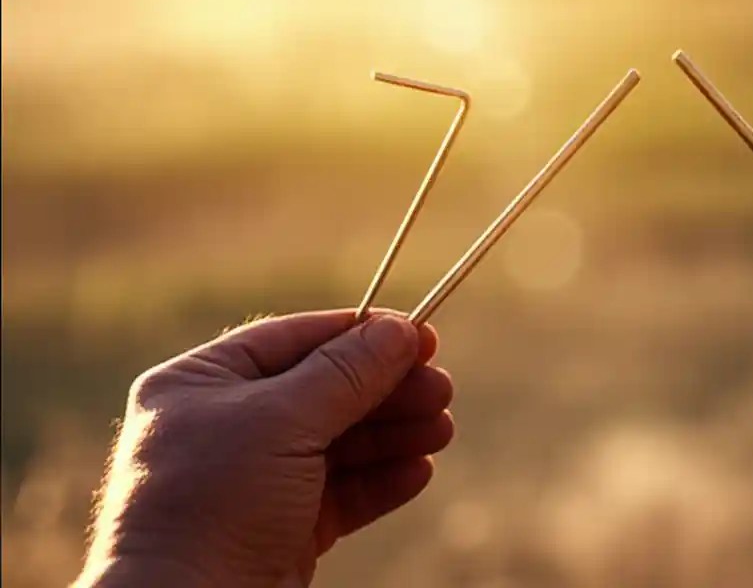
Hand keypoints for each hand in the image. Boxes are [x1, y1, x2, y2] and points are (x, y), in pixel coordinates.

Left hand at [76, 310, 453, 587]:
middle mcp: (224, 428)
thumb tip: (400, 329)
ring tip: (442, 430)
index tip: (422, 335)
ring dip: (395, 435)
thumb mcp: (282, 420)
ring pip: (340, 445)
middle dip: (387, 391)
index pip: (294, 341)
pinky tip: (419, 471)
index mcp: (201, 384)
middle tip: (442, 389)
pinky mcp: (280, 532)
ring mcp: (253, 483)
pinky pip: (341, 495)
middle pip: (325, 393)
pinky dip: (382, 482)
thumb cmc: (213, 505)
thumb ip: (346, 372)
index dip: (361, 336)